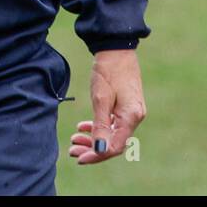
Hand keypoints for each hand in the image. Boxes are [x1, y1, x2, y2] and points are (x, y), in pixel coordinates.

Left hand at [67, 48, 145, 163]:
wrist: (116, 49)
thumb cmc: (108, 72)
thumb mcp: (101, 99)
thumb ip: (100, 125)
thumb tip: (99, 150)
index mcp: (131, 117)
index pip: (114, 147)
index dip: (96, 155)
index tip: (79, 158)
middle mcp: (135, 117)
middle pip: (113, 143)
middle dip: (92, 149)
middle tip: (72, 150)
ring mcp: (131, 112)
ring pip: (112, 134)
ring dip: (93, 138)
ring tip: (74, 139)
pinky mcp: (126, 106)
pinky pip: (113, 124)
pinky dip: (98, 127)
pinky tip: (83, 127)